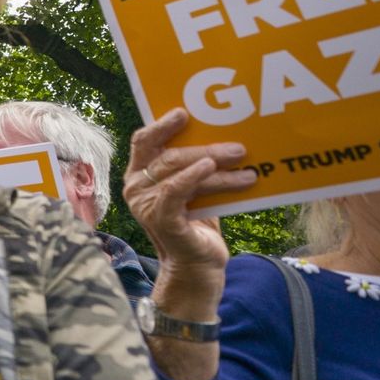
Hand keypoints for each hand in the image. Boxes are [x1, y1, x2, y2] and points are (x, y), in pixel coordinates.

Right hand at [124, 108, 257, 278]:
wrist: (198, 267)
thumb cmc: (197, 225)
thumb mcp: (194, 190)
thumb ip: (195, 167)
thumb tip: (222, 135)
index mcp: (139, 175)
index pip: (143, 142)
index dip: (161, 125)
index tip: (184, 113)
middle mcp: (136, 188)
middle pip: (168, 155)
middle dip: (205, 147)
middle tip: (237, 147)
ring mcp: (145, 205)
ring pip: (178, 171)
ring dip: (215, 164)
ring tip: (243, 162)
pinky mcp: (160, 219)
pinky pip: (174, 190)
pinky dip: (193, 176)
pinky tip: (211, 168)